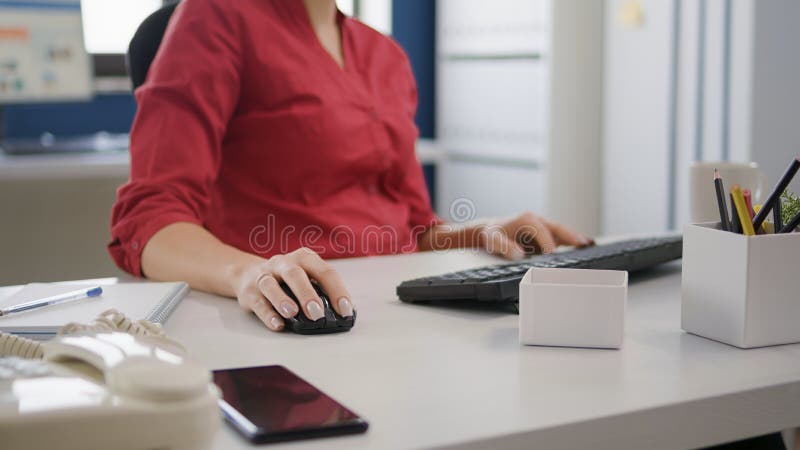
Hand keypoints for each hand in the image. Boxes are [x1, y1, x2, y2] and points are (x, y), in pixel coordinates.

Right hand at [232, 247, 353, 331]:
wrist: (248, 275)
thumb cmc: (287, 281)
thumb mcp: (306, 278)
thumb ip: (321, 292)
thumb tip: (341, 316)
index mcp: (305, 258)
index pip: (324, 272)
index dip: (337, 291)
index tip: (346, 310)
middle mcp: (283, 263)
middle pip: (295, 274)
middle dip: (307, 294)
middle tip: (317, 313)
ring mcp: (264, 276)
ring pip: (271, 285)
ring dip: (282, 299)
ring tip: (292, 313)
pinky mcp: (249, 291)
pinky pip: (258, 302)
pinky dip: (268, 314)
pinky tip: (277, 324)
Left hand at [477, 212, 592, 259]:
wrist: (491, 230)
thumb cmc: (493, 234)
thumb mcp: (494, 240)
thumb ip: (504, 246)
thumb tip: (519, 254)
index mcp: (526, 218)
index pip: (541, 230)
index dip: (547, 242)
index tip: (553, 254)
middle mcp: (537, 219)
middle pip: (557, 227)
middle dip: (570, 234)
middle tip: (583, 242)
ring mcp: (543, 225)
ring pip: (561, 230)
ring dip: (575, 237)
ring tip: (589, 243)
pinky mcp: (545, 233)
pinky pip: (560, 235)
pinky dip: (572, 239)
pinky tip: (583, 245)